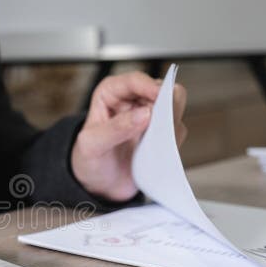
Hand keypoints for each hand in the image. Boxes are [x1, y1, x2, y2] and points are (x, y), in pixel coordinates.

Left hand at [70, 71, 187, 201]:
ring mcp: (150, 117)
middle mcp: (133, 100)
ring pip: (174, 108)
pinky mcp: (161, 134)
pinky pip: (176, 131)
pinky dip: (171, 140)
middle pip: (162, 89)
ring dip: (169, 124)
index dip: (150, 87)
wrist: (98, 185)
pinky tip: (156, 152)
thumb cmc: (89, 160)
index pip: (135, 81)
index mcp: (111, 93)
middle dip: (166, 104)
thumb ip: (115, 128)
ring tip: (153, 143)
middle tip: (162, 123)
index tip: (160, 99)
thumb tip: (144, 114)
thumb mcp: (92, 145)